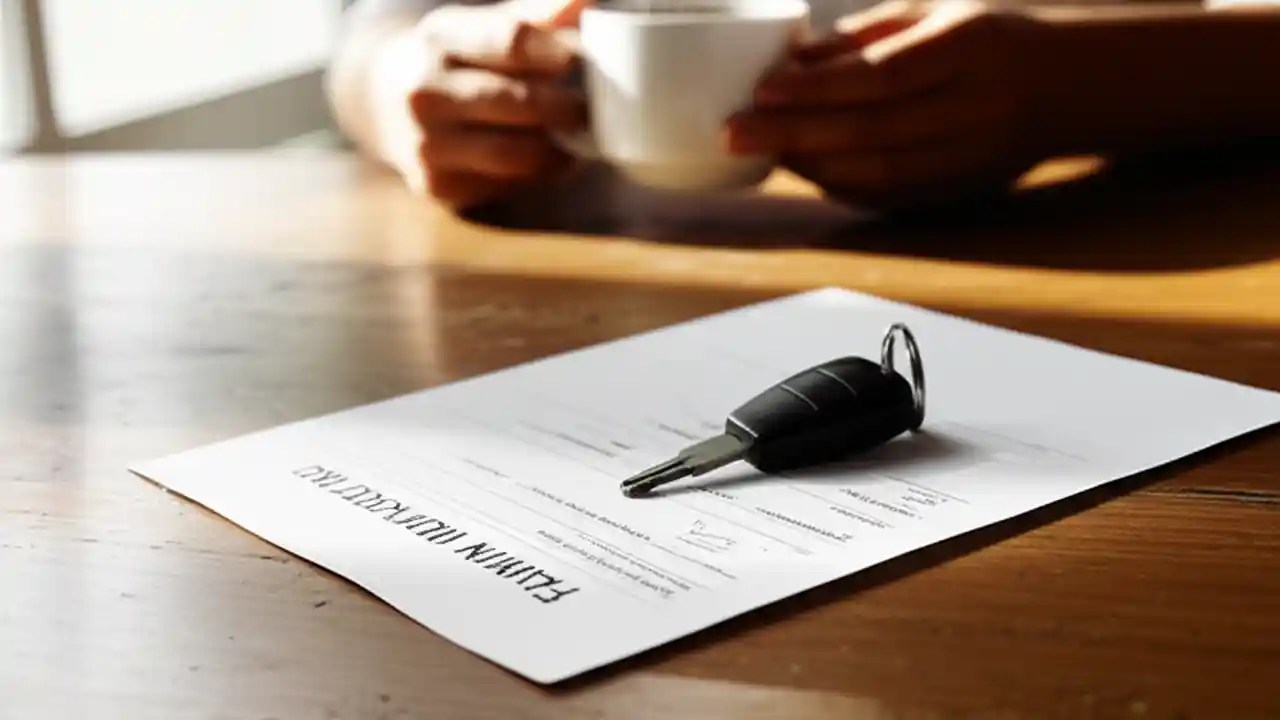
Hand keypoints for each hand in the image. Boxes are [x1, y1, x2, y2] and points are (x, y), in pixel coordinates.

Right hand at [373, 1, 588, 209]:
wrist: (381, 100)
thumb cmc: (451, 60)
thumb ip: (534, 17)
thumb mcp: (478, 27)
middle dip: (566, 109)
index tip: (579, 60)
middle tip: (592, 110)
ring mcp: (428, 144)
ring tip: (579, 140)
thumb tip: (586, 1)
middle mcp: (426, 92)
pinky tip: (550, 161)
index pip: (509, 40)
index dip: (554, 51)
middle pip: (517, 103)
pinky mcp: (437, 186)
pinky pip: (505, 186)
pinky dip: (537, 175)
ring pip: (516, 154)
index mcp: (441, 38)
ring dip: (558, 150)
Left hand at [725, 0, 1052, 212]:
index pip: (883, 76)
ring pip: (878, 173)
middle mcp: (976, 106)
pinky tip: (803, 169)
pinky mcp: (963, 190)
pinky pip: (889, 196)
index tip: (762, 91)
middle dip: (793, 135)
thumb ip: (865, 37)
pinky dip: (838, 185)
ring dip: (809, 165)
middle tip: (733, 133)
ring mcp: (973, 156)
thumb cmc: (991, 39)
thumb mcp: (938, 13)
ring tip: (760, 148)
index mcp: (973, 46)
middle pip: (871, 131)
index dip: (818, 89)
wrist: (1074, 87)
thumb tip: (791, 61)